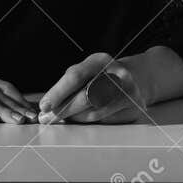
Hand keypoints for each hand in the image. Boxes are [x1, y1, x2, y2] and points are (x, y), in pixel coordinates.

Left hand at [26, 54, 146, 123]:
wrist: (138, 78)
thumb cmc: (101, 76)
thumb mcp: (87, 71)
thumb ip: (69, 85)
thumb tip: (47, 107)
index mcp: (101, 60)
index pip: (75, 76)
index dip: (57, 92)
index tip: (44, 106)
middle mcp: (118, 74)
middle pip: (85, 97)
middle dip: (63, 110)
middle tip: (47, 119)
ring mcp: (130, 92)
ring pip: (94, 113)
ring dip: (75, 118)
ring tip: (64, 118)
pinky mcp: (136, 109)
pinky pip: (106, 121)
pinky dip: (91, 122)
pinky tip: (84, 119)